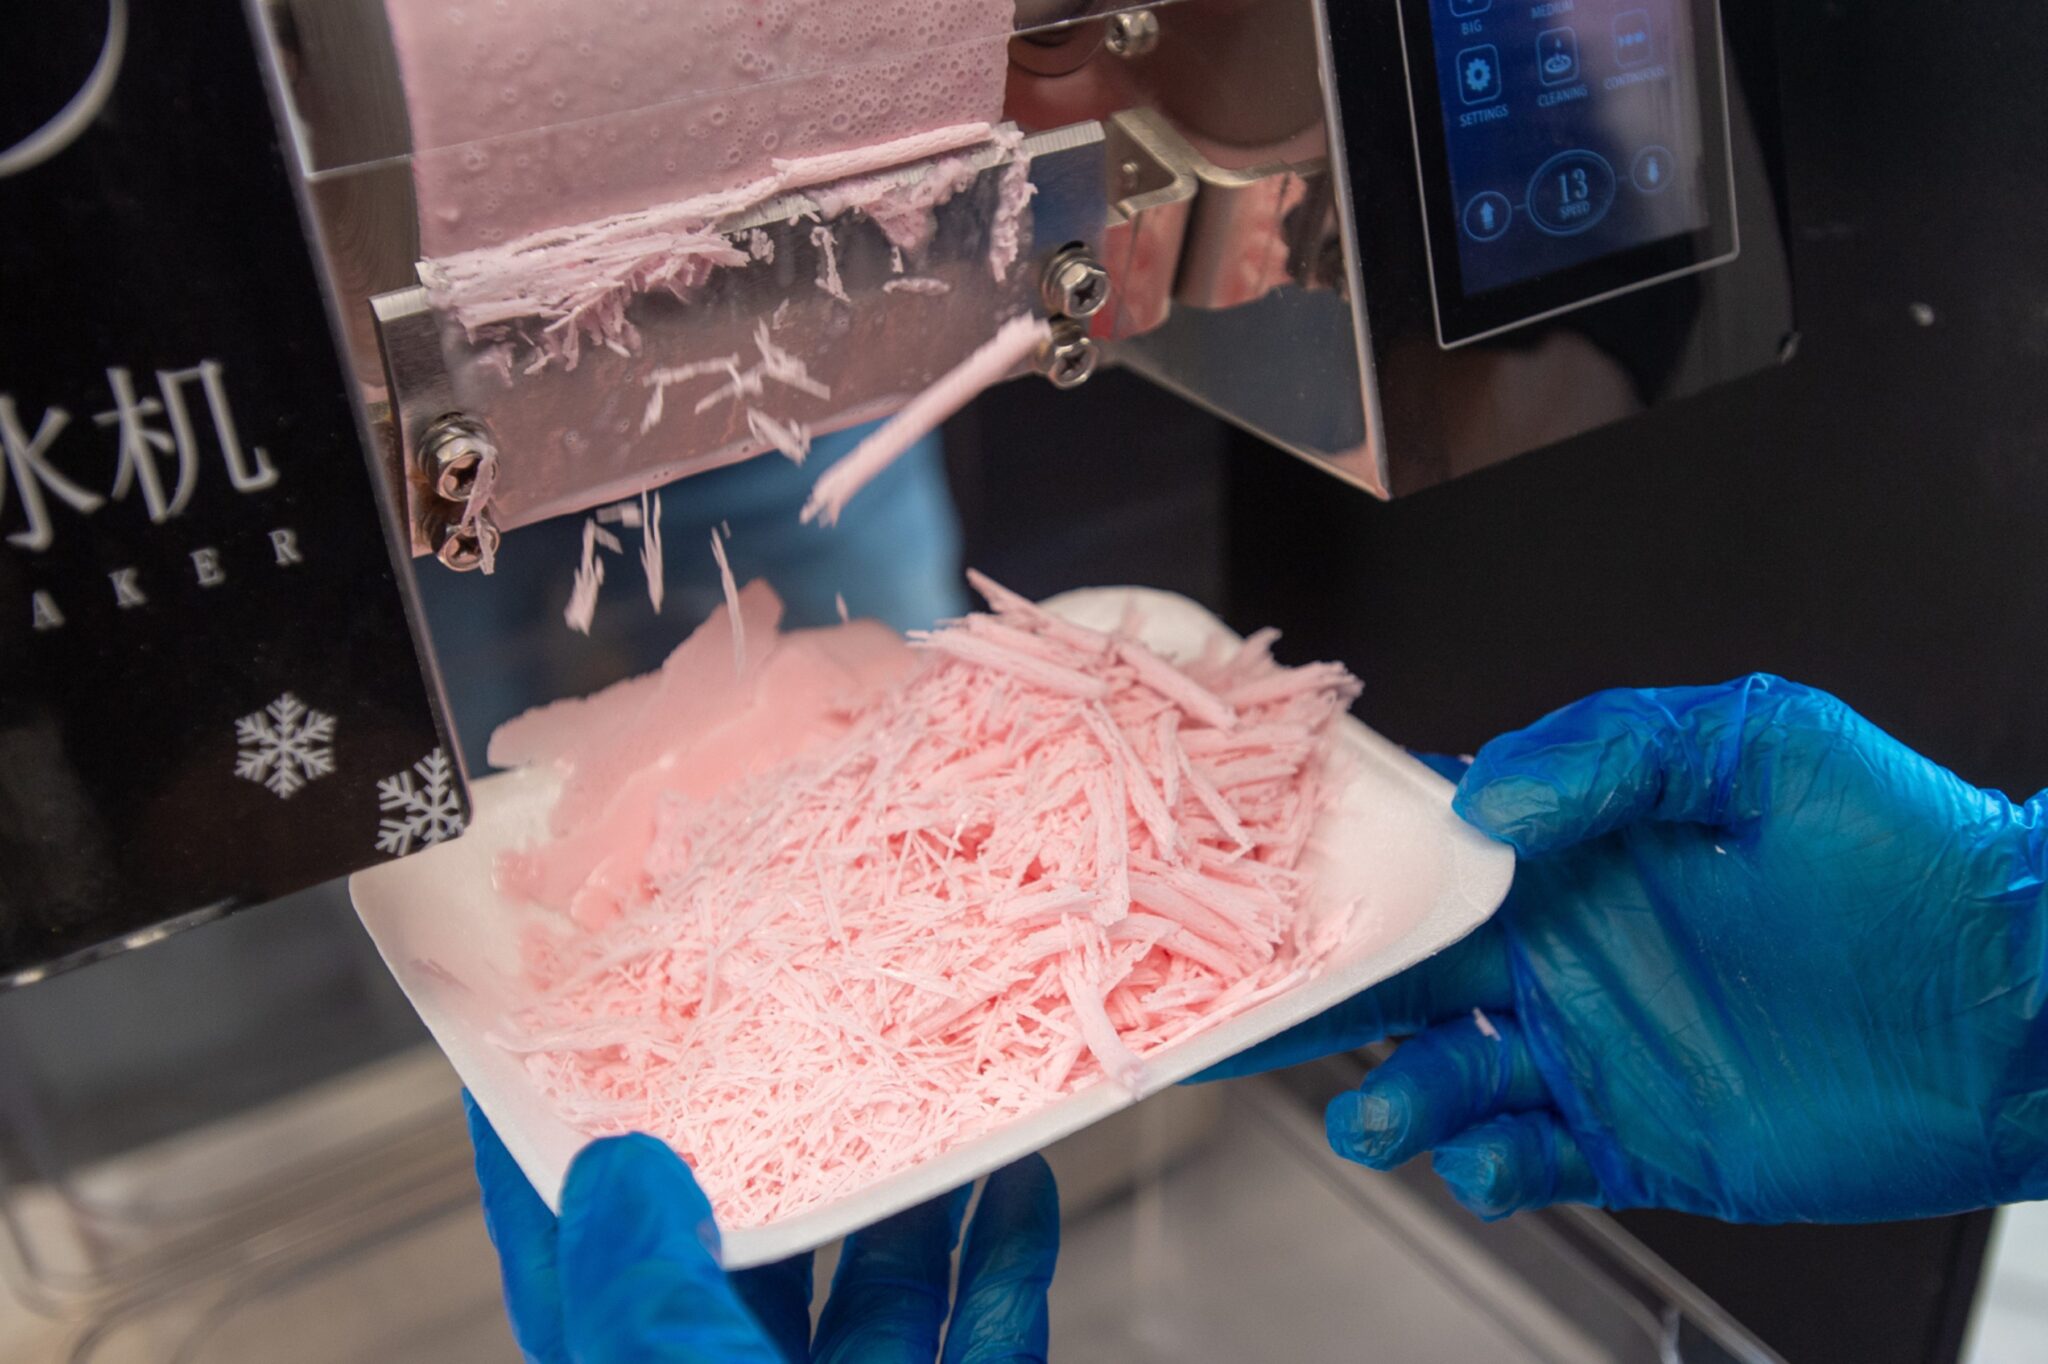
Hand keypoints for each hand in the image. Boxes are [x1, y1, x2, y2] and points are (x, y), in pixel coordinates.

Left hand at [465, 1095, 1058, 1362]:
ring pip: (872, 1297)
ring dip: (905, 1190)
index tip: (550, 1051)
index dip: (551, 1164)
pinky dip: (1001, 1266)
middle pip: (742, 1263)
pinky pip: (980, 1348)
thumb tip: (615, 1176)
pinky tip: (1020, 1188)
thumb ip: (646, 1315)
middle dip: (771, 1146)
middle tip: (787, 1027)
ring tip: (926, 1085)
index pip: (579, 1277)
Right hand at [1205, 675, 2047, 1223]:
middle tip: (1237, 1010)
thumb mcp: (1765, 745)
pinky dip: (1487, 1166)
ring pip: (1446, 1076)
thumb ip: (1615, 751)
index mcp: (1576, 848)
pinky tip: (1486, 1156)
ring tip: (1381, 1113)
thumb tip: (1486, 790)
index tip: (1265, 870)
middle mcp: (1564, 948)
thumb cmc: (1914, 852)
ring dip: (1394, 1096)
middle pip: (1401, 968)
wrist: (2026, 1006)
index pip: (1426, 842)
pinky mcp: (1636, 1138)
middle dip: (1316, 990)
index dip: (1341, 856)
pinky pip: (1529, 1159)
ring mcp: (1594, 1048)